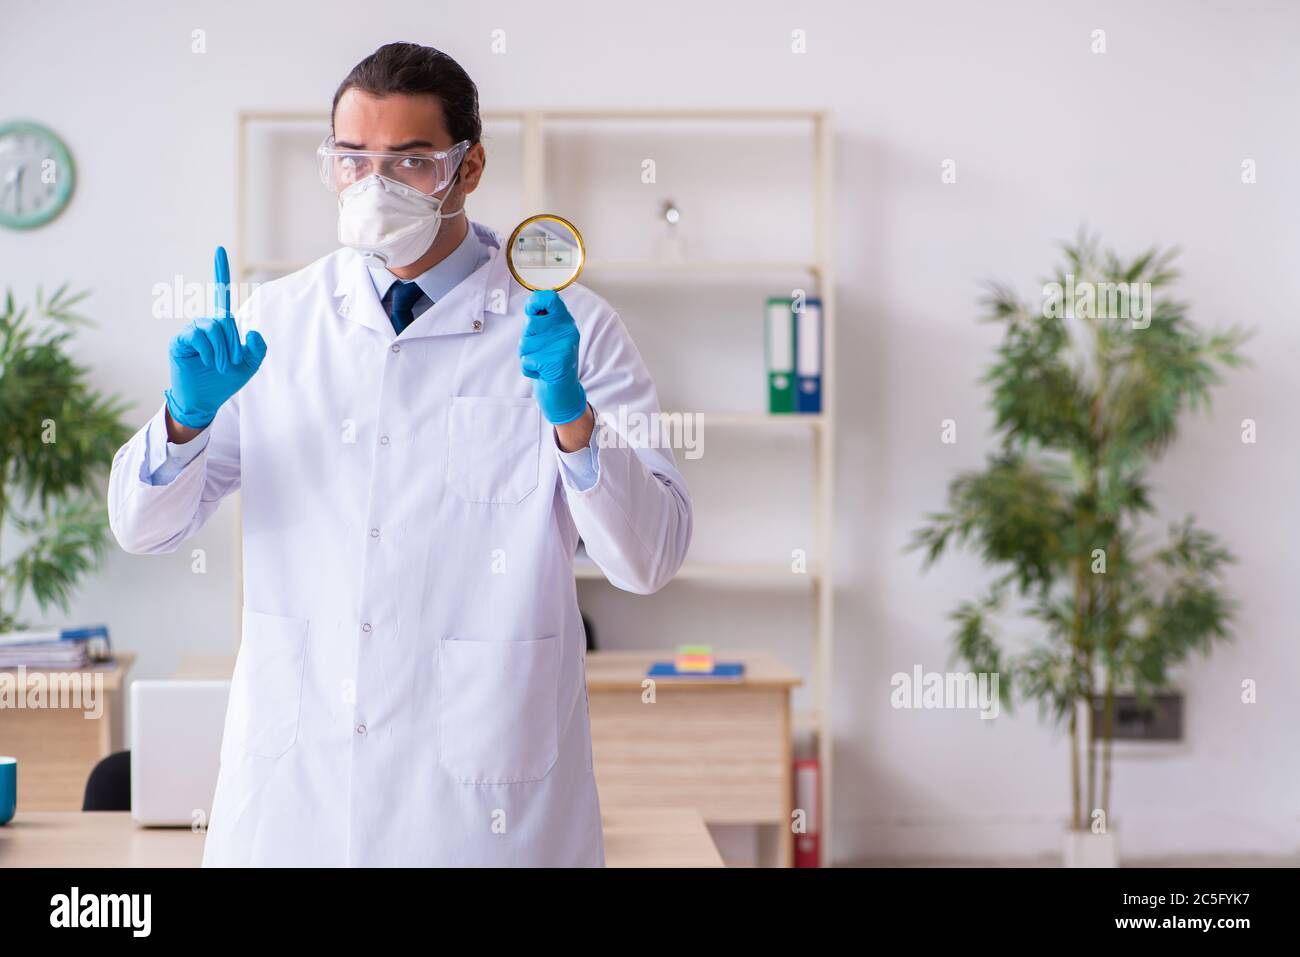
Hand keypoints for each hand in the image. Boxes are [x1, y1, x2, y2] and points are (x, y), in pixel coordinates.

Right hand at [164, 247, 267, 429]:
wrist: (205, 400)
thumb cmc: (224, 381)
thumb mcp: (249, 366)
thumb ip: (257, 349)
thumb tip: (252, 330)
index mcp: (221, 327)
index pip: (221, 295)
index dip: (220, 272)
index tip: (220, 250)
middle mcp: (205, 324)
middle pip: (226, 320)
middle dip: (234, 344)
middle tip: (231, 363)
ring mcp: (191, 331)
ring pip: (215, 327)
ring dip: (223, 350)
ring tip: (221, 366)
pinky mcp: (180, 341)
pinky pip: (199, 335)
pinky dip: (209, 350)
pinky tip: (207, 361)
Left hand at [519, 290, 586, 424]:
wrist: (564, 390)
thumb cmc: (552, 360)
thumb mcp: (550, 335)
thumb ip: (542, 320)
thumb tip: (531, 303)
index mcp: (565, 321)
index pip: (550, 298)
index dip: (535, 302)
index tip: (531, 311)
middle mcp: (567, 331)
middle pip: (530, 324)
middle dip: (528, 339)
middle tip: (540, 349)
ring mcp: (563, 347)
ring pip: (525, 343)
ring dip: (527, 355)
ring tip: (541, 361)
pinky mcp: (557, 363)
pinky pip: (526, 360)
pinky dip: (529, 369)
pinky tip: (542, 371)